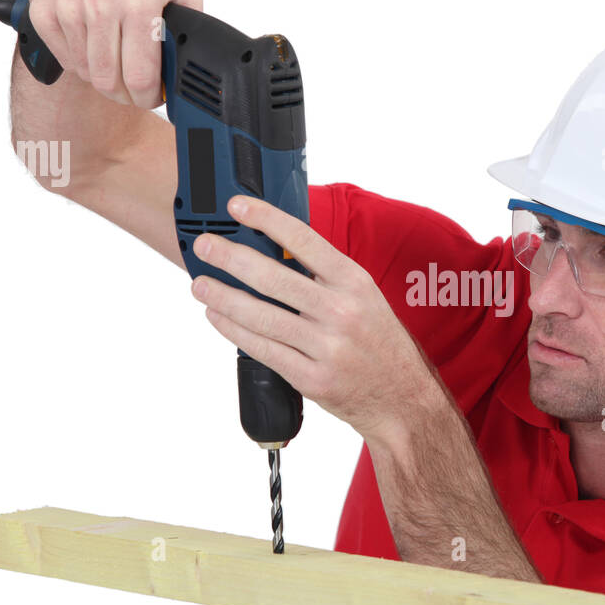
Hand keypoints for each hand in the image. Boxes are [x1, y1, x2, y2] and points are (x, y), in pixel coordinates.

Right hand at [26, 0, 202, 107]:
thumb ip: (189, 28)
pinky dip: (78, 61)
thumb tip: (191, 65)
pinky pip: (63, 57)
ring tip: (114, 62)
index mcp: (138, 4)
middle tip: (133, 90)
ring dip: (101, 75)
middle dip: (125, 95)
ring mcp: (69, 6)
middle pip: (109, 82)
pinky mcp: (42, 9)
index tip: (152, 98)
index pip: (140, 77)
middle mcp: (102, 4)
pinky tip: (92, 46)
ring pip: (85, 72)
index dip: (148, 98)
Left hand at [188, 195, 436, 442]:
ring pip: (261, 316)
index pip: (304, 240)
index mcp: (354, 282)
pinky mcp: (313, 379)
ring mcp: (327, 347)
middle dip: (231, 258)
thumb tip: (276, 251)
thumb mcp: (364, 298)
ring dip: (223, 297)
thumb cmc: (379, 343)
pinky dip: (234, 331)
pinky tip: (217, 318)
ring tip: (200, 284)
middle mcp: (341, 311)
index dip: (267, 219)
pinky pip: (263, 350)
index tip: (238, 206)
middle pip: (273, 277)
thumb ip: (325, 277)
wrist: (403, 398)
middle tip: (205, 246)